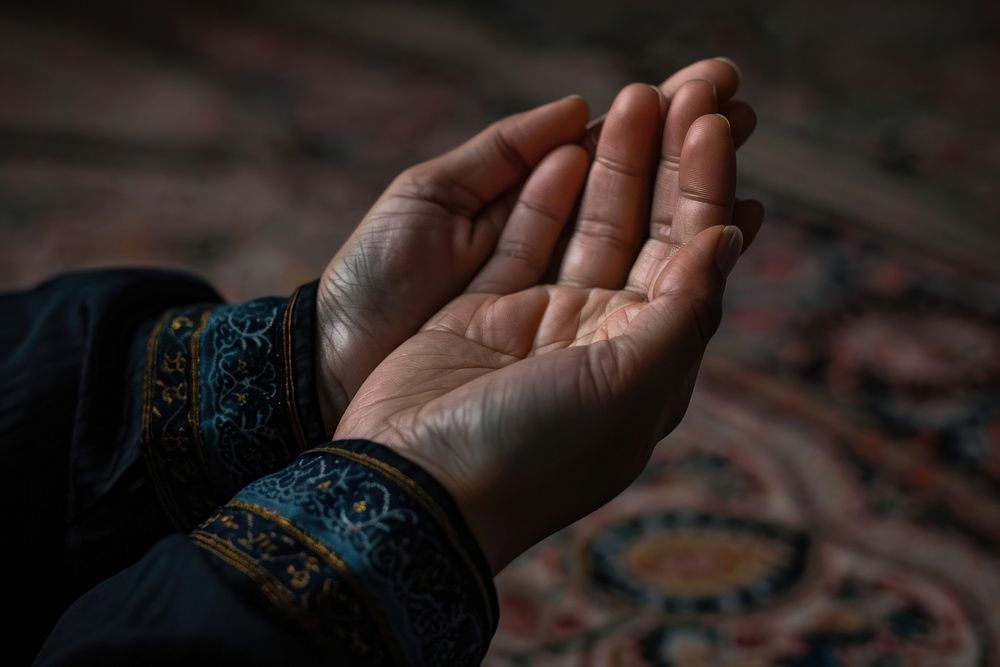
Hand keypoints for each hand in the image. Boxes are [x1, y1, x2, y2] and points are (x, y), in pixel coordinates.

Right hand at [335, 84, 762, 572]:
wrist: (417, 486)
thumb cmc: (533, 448)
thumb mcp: (632, 385)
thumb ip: (685, 308)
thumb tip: (731, 236)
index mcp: (650, 363)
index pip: (694, 258)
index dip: (708, 187)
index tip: (714, 123)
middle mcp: (603, 341)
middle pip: (648, 233)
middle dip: (667, 161)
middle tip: (686, 87)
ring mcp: (542, 325)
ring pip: (591, 227)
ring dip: (615, 164)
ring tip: (633, 95)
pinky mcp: (486, 313)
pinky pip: (525, 239)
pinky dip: (546, 195)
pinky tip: (569, 145)